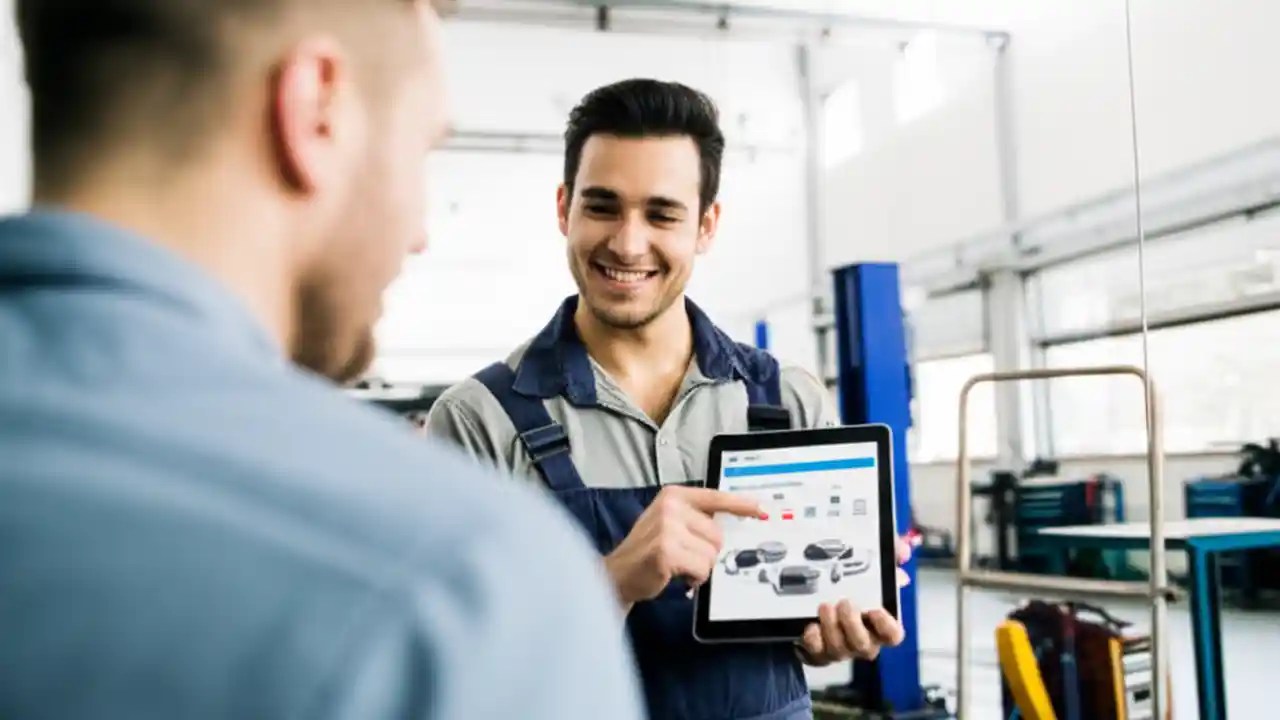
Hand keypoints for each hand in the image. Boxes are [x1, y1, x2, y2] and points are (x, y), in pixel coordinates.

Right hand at [604, 486, 761, 609]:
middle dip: (706, 552)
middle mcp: (671, 507)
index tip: (761, 510)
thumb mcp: (668, 522)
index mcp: (674, 496)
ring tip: (678, 565)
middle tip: (684, 557)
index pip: (716, 497)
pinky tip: (675, 574)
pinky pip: (702, 568)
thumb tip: (731, 523)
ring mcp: (668, 527)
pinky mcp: (667, 550)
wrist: (616, 573)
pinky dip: (694, 578)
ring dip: (699, 567)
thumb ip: (695, 518)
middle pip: (718, 534)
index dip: (742, 505)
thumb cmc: (646, 551)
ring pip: (712, 553)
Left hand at [797, 534, 911, 666]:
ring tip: (825, 606)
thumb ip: (890, 556)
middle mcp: (862, 641)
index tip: (876, 610)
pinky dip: (814, 639)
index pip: (893, 635)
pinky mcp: (819, 652)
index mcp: (879, 626)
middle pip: (865, 646)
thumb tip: (903, 552)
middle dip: (853, 625)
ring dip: (832, 627)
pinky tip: (811, 625)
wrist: (816, 602)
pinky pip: (817, 652)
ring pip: (840, 649)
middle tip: (844, 603)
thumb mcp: (873, 567)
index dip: (887, 626)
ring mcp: (841, 649)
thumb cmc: (854, 588)